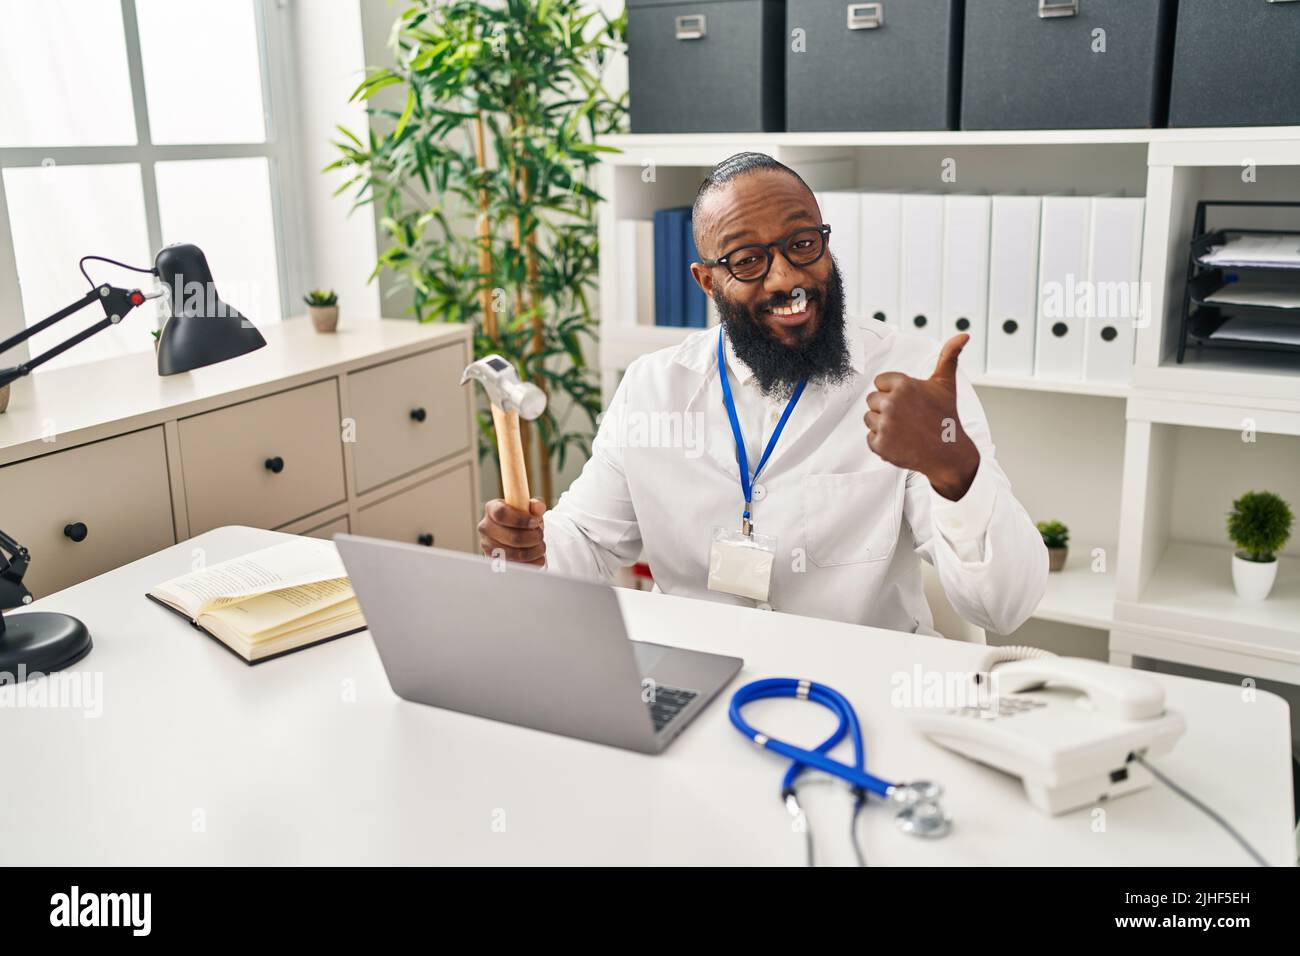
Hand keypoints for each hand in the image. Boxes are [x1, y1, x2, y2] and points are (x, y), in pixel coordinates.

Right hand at [478, 498, 546, 565]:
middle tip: (540, 535)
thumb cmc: (521, 520)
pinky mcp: (495, 562)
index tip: (534, 522)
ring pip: (514, 554)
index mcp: (492, 509)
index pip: (501, 514)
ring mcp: (488, 546)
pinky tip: (536, 556)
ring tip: (540, 546)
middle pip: (511, 537)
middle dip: (532, 538)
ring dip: (533, 551)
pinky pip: (516, 566)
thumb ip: (535, 506)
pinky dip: (531, 562)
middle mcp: (486, 528)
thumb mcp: (529, 509)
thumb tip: (538, 507)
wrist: (515, 535)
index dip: (520, 520)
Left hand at [865, 333, 979, 500]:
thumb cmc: (946, 417)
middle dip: (887, 408)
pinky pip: (870, 438)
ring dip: (883, 425)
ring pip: (869, 419)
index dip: (893, 391)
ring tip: (905, 429)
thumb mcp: (946, 384)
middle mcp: (892, 403)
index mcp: (903, 384)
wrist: (949, 453)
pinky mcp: (880, 444)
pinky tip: (900, 442)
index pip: (880, 382)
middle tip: (908, 417)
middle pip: (872, 400)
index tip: (909, 401)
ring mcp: (885, 424)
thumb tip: (963, 335)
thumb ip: (948, 356)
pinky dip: (882, 443)